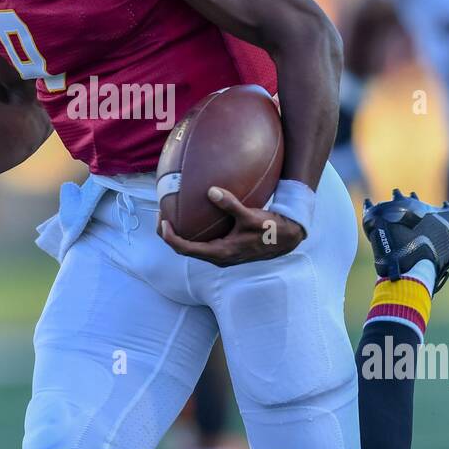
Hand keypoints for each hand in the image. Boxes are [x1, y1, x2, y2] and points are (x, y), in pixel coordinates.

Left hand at [158, 186, 303, 266]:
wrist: (287, 239)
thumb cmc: (270, 230)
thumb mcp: (251, 216)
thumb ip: (230, 204)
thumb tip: (211, 191)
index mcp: (220, 253)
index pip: (185, 249)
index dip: (169, 237)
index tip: (162, 221)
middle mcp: (217, 257)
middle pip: (184, 249)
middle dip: (169, 234)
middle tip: (161, 215)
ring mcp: (221, 254)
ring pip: (192, 246)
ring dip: (180, 233)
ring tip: (172, 214)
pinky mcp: (226, 249)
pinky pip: (203, 241)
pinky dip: (194, 231)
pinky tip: (195, 214)